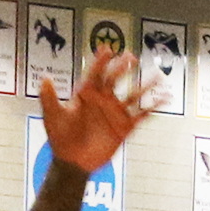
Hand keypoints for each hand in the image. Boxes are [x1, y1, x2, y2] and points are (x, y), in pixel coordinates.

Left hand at [40, 47, 154, 173]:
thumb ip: (49, 98)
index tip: (107, 49)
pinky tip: (166, 97)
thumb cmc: (60, 138)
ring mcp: (115, 113)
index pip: (95, 74)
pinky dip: (154, 106)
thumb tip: (44, 79)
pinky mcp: (124, 127)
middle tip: (130, 56)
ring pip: (133, 94)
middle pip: (116, 80)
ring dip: (145, 84)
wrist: (72, 161)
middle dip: (122, 68)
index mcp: (86, 95)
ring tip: (158, 74)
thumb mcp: (52, 117)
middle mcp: (103, 100)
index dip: (101, 62)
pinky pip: (142, 114)